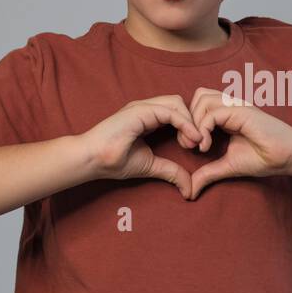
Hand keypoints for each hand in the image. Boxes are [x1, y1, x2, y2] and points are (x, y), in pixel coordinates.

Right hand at [80, 95, 204, 198]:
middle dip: (194, 121)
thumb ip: (171, 171)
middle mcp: (147, 108)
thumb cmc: (114, 161)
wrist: (93, 160)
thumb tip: (190, 189)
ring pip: (178, 103)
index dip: (191, 126)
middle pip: (181, 104)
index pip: (178, 112)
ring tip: (194, 142)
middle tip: (198, 144)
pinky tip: (191, 139)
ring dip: (191, 122)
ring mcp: (143, 107)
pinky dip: (185, 123)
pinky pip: (170, 111)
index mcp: (149, 118)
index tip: (197, 146)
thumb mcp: (151, 166)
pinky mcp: (140, 110)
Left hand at [183, 87, 291, 199]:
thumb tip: (190, 190)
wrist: (287, 157)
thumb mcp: (228, 166)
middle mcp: (230, 106)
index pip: (199, 105)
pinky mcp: (241, 111)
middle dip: (187, 119)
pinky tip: (206, 147)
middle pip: (198, 96)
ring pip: (202, 99)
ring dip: (194, 122)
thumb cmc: (264, 158)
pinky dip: (203, 129)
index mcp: (227, 115)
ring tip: (199, 145)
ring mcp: (236, 106)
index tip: (191, 148)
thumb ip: (208, 173)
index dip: (188, 124)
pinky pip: (212, 113)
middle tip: (191, 145)